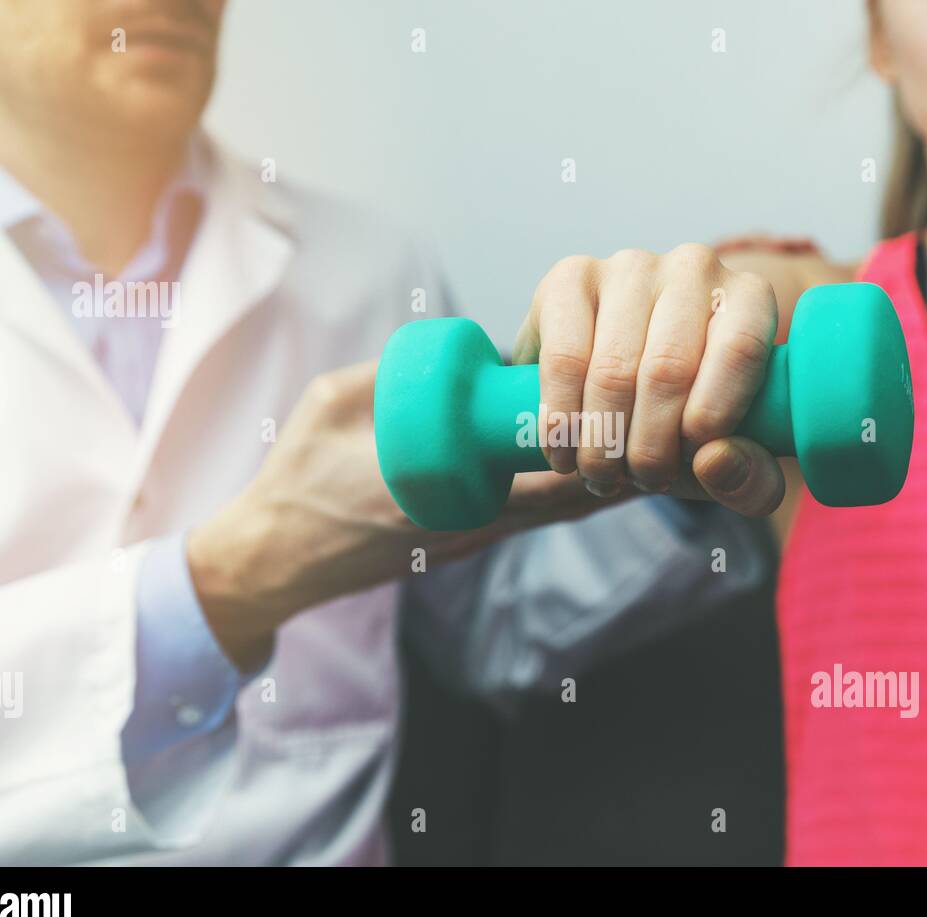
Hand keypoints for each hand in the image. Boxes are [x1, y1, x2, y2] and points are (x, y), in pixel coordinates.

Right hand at [186, 360, 606, 669]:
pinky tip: (587, 463)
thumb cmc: (297, 478)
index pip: (542, 481)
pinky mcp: (461, 543)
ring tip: (639, 440)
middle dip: (613, 464)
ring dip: (596, 479)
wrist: (272, 559)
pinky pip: (527, 516)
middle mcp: (467, 523)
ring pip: (553, 513)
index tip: (628, 410)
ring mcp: (467, 539)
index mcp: (440, 491)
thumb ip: (392, 370)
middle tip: (654, 422)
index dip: (593, 448)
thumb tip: (456, 347)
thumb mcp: (332, 403)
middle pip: (566, 501)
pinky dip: (563, 492)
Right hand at [512, 244, 785, 515]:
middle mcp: (693, 268)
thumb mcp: (733, 458)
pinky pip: (564, 358)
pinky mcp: (570, 277)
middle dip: (651, 445)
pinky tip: (566, 452)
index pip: (740, 349)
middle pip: (669, 368)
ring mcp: (628, 267)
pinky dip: (562, 419)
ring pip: (612, 369)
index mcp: (748, 299)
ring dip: (603, 442)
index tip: (692, 461)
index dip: (714, 414)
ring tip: (603, 477)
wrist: (625, 387)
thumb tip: (714, 461)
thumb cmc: (689, 419)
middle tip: (643, 481)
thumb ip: (749, 478)